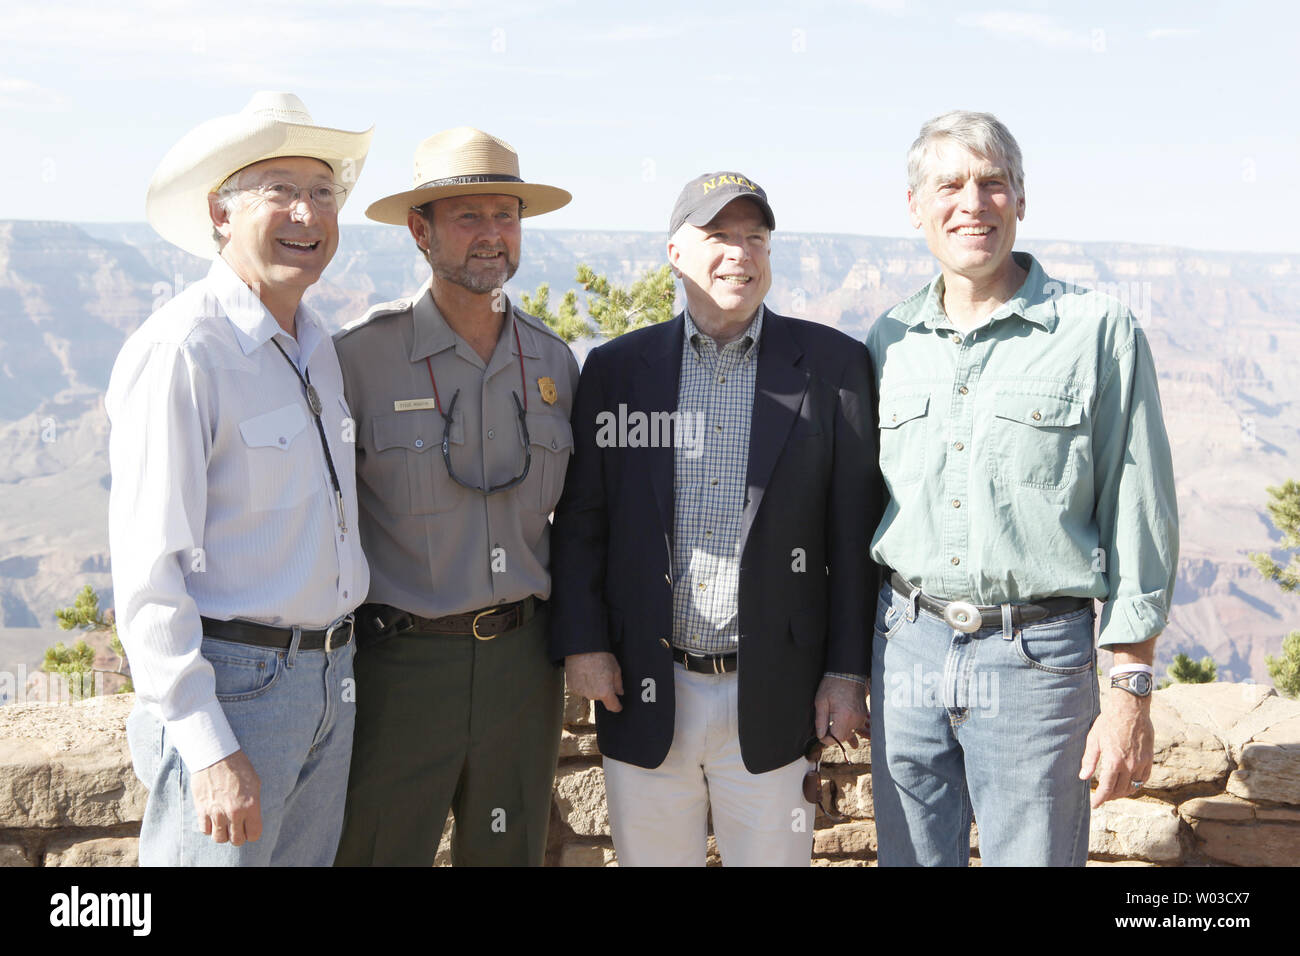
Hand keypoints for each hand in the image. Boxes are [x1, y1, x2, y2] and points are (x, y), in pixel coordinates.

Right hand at [191, 749, 261, 845]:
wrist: (216, 756)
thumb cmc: (238, 767)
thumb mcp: (254, 784)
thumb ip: (253, 804)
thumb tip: (251, 819)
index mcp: (250, 805)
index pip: (254, 834)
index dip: (252, 833)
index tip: (250, 829)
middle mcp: (234, 812)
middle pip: (237, 840)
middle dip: (238, 836)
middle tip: (237, 827)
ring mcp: (216, 812)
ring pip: (220, 838)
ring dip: (223, 834)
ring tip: (224, 825)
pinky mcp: (202, 810)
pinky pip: (205, 830)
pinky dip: (209, 828)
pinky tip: (213, 819)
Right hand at [565, 651, 623, 712]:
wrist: (581, 647)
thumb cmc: (600, 655)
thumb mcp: (615, 668)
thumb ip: (618, 684)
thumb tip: (619, 692)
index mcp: (605, 691)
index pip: (613, 706)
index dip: (617, 706)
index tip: (618, 706)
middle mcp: (592, 695)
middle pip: (600, 697)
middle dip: (603, 689)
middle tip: (603, 675)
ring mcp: (580, 692)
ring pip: (590, 692)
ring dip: (592, 686)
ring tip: (592, 671)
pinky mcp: (571, 687)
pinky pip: (580, 688)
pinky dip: (583, 683)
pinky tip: (584, 672)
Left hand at [814, 675, 867, 747]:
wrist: (848, 672)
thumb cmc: (832, 685)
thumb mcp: (821, 702)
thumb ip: (820, 721)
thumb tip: (820, 736)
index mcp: (844, 717)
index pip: (836, 738)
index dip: (826, 739)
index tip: (820, 734)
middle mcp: (855, 720)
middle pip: (844, 738)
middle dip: (834, 736)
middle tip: (824, 730)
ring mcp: (861, 717)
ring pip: (850, 733)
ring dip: (842, 733)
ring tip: (837, 731)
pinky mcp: (863, 714)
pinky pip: (856, 727)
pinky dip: (849, 727)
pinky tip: (844, 725)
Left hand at [1078, 690, 1153, 807]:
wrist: (1130, 709)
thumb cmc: (1109, 722)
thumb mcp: (1094, 739)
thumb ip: (1089, 760)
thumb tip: (1083, 777)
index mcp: (1114, 762)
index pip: (1107, 788)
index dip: (1100, 799)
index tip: (1094, 804)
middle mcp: (1129, 765)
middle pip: (1121, 790)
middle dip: (1110, 796)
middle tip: (1102, 796)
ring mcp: (1141, 762)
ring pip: (1134, 787)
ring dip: (1123, 792)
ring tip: (1114, 792)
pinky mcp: (1149, 758)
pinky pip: (1144, 778)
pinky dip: (1137, 784)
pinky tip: (1130, 783)